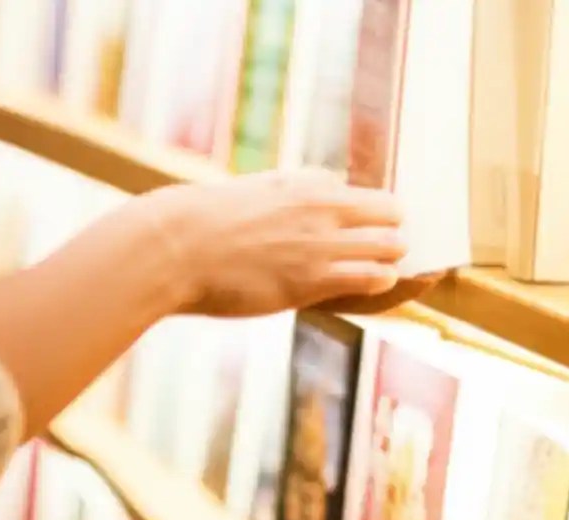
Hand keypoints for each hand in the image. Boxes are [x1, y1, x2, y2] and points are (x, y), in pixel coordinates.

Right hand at [139, 169, 410, 315]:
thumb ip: (291, 193)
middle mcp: (322, 207)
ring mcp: (320, 243)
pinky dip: (379, 282)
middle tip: (376, 255)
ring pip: (392, 246)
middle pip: (392, 213)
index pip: (371, 194)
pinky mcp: (312, 280)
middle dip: (390, 235)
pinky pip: (373, 277)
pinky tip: (371, 287)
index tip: (367, 234)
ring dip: (388, 260)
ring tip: (375, 274)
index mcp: (307, 184)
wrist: (176, 247)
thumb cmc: (204, 224)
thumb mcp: (254, 192)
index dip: (375, 216)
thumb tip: (320, 191)